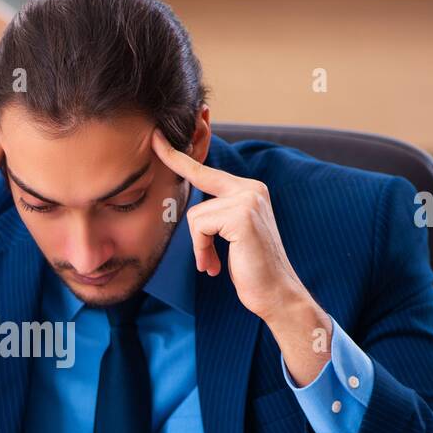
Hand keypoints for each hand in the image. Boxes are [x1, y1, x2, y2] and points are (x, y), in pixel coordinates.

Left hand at [151, 130, 330, 384]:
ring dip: (199, 245)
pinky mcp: (241, 216)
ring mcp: (247, 199)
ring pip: (196, 214)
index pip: (208, 171)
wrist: (277, 293)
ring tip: (211, 263)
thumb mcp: (234, 235)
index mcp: (250, 190)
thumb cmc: (252, 269)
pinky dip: (202, 250)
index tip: (159, 139)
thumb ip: (218, 215)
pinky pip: (200, 227)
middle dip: (176, 165)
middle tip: (155, 141)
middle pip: (199, 180)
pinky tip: (214, 266)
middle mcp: (252, 188)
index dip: (181, 156)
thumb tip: (194, 212)